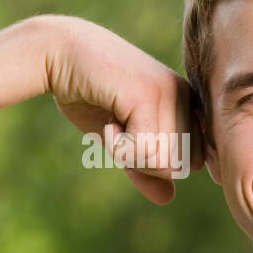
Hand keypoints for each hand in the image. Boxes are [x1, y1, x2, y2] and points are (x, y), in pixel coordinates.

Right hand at [39, 15, 203, 203]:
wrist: (60, 54)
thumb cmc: (90, 94)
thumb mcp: (121, 138)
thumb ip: (145, 164)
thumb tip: (168, 198)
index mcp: (186, 104)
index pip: (192, 161)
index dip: (158, 166)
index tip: (131, 143)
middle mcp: (185, 96)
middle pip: (181, 165)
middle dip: (145, 164)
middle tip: (120, 134)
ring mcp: (169, 93)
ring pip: (164, 160)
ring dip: (130, 155)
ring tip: (114, 124)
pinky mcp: (147, 95)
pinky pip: (144, 150)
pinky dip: (119, 147)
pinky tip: (108, 122)